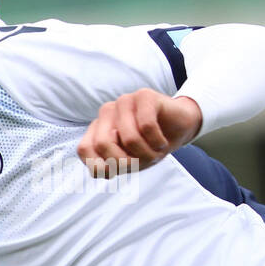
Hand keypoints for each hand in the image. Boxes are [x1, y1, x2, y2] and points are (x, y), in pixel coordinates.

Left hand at [77, 89, 201, 177]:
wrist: (180, 128)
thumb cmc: (151, 145)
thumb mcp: (130, 162)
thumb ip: (110, 166)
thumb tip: (103, 169)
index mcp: (97, 128)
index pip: (84, 150)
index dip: (102, 167)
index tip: (121, 169)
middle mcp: (106, 112)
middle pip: (102, 144)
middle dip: (126, 162)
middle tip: (143, 162)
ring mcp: (124, 101)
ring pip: (129, 138)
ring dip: (147, 154)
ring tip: (157, 152)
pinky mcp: (144, 95)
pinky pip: (146, 126)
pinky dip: (158, 142)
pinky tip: (163, 142)